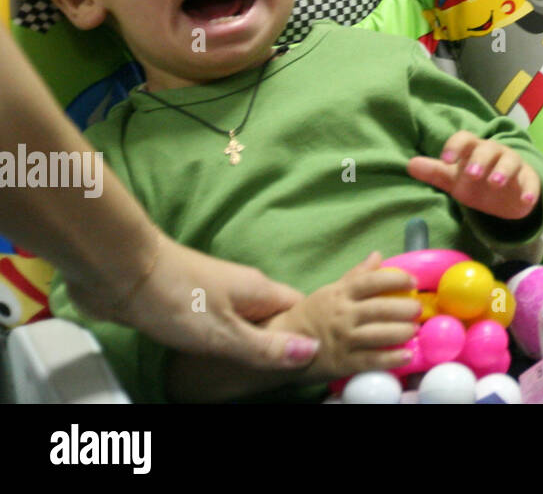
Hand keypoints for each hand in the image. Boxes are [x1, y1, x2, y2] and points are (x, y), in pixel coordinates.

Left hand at [65, 233, 320, 370]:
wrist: (122, 272)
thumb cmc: (176, 298)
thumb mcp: (224, 333)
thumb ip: (265, 347)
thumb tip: (312, 352)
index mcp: (259, 289)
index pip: (300, 308)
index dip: (310, 332)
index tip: (316, 358)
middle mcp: (243, 289)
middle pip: (274, 316)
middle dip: (281, 341)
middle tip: (282, 373)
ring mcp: (216, 295)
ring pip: (246, 321)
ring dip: (251, 342)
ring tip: (253, 372)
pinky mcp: (191, 304)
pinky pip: (221, 325)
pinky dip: (226, 341)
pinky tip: (218, 359)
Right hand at [264, 252, 420, 380]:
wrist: (283, 344)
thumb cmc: (313, 314)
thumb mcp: (332, 290)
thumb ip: (356, 275)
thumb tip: (378, 255)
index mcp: (340, 294)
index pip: (371, 282)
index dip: (395, 279)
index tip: (413, 281)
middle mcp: (343, 315)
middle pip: (379, 309)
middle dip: (403, 308)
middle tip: (418, 309)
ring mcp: (343, 340)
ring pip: (378, 335)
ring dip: (400, 332)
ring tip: (414, 330)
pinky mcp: (343, 363)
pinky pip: (371, 360)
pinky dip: (391, 359)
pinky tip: (406, 355)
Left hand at [408, 131, 541, 220]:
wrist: (508, 193)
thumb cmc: (478, 181)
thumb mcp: (455, 179)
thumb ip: (435, 172)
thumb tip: (409, 164)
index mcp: (474, 149)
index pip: (465, 139)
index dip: (455, 146)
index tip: (446, 159)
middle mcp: (495, 153)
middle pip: (488, 149)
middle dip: (479, 160)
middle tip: (471, 174)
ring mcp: (514, 165)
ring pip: (511, 162)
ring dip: (503, 170)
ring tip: (495, 182)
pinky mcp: (529, 180)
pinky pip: (531, 183)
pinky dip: (529, 191)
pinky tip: (525, 201)